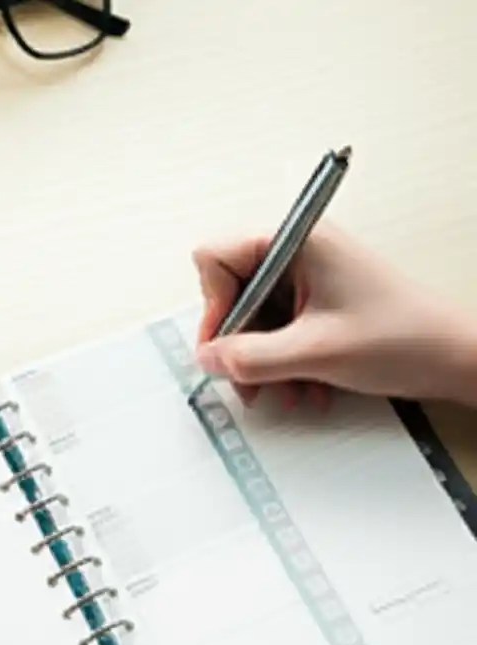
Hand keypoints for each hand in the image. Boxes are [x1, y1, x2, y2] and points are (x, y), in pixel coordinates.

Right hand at [193, 225, 476, 407]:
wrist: (459, 360)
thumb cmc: (405, 339)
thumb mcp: (313, 353)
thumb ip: (249, 358)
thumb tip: (207, 358)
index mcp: (296, 241)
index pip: (217, 258)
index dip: (214, 305)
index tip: (224, 345)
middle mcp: (300, 250)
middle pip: (234, 291)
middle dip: (239, 342)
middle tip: (246, 379)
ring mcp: (311, 274)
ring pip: (256, 315)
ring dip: (262, 359)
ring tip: (282, 390)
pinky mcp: (322, 299)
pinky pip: (280, 326)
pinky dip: (283, 360)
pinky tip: (303, 386)